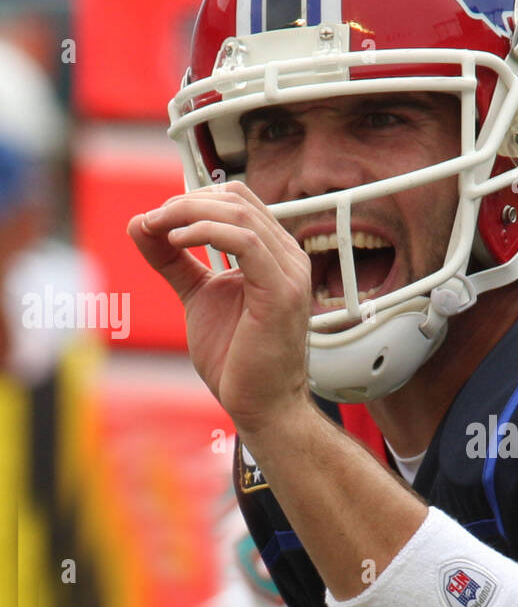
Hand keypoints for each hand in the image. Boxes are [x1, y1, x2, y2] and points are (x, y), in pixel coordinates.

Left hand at [128, 181, 311, 434]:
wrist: (261, 406)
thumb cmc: (238, 359)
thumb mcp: (198, 295)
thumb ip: (174, 260)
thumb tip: (138, 223)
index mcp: (275, 255)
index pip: (237, 202)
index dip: (191, 200)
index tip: (153, 221)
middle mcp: (289, 258)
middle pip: (237, 200)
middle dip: (184, 203)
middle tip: (151, 222)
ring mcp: (290, 273)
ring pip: (239, 215)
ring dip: (188, 213)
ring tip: (156, 228)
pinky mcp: (282, 292)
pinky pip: (246, 242)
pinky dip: (206, 232)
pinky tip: (177, 241)